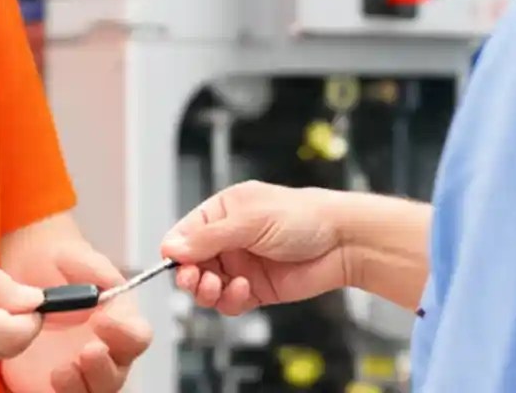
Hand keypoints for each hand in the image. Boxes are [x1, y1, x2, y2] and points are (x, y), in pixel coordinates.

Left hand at [1, 247, 152, 392]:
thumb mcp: (74, 255)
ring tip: (62, 370)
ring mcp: (79, 371)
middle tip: (88, 351)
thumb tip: (104, 289)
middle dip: (104, 368)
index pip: (137, 336)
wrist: (24, 273)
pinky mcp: (50, 384)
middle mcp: (104, 351)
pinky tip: (46, 378)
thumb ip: (93, 269)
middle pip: (117, 374)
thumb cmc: (56, 264)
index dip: (125, 333)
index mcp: (118, 321)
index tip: (102, 320)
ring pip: (94, 391)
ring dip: (83, 386)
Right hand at [161, 181, 349, 315]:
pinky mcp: (255, 289)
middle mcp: (229, 239)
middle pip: (191, 264)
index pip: (185, 233)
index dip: (177, 250)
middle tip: (193, 279)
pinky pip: (228, 302)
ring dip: (206, 291)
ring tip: (216, 286)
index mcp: (223, 212)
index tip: (176, 262)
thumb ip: (210, 236)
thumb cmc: (304, 217)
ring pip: (206, 286)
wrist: (342, 242)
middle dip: (189, 274)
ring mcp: (241, 265)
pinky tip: (242, 289)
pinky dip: (229, 300)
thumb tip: (172, 246)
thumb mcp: (251, 220)